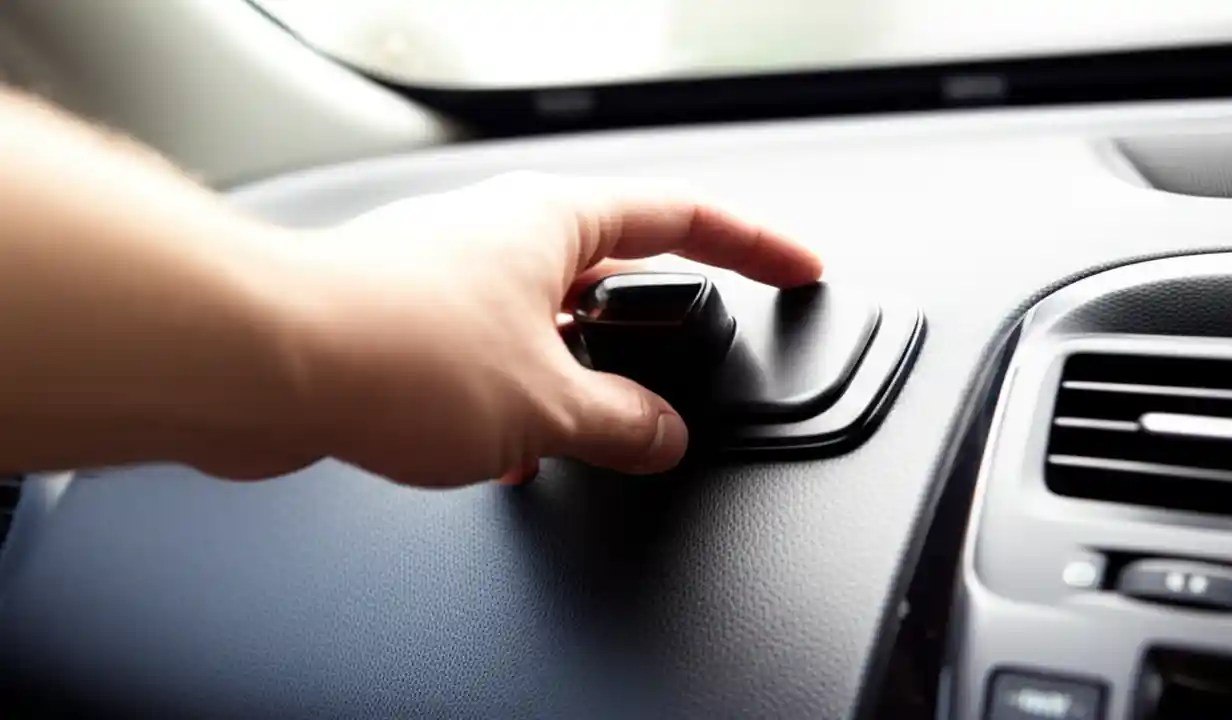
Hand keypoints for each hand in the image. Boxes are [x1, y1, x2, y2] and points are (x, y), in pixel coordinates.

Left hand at [279, 173, 822, 486]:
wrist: (258, 363)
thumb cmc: (388, 346)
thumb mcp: (544, 405)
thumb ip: (620, 425)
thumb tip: (661, 436)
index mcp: (554, 223)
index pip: (685, 216)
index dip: (754, 246)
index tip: (797, 268)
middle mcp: (503, 237)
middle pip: (615, 275)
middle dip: (649, 337)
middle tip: (683, 378)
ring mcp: (452, 277)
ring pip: (547, 328)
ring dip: (573, 386)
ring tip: (583, 438)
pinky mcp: (408, 323)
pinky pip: (488, 361)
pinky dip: (510, 407)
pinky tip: (501, 455)